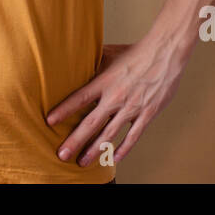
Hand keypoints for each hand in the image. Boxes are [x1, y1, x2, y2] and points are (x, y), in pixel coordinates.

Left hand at [45, 37, 186, 167]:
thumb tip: (75, 60)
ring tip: (83, 162)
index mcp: (105, 81)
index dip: (64, 110)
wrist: (164, 54)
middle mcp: (115, 97)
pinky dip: (123, 149)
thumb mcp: (109, 53)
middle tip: (62, 154)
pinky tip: (114, 158)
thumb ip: (93, 62)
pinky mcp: (147, 114)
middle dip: (75, 140)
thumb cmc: (136, 52)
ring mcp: (132, 108)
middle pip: (91, 123)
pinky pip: (133, 136)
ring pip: (109, 134)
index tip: (50, 122)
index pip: (79, 98)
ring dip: (94, 149)